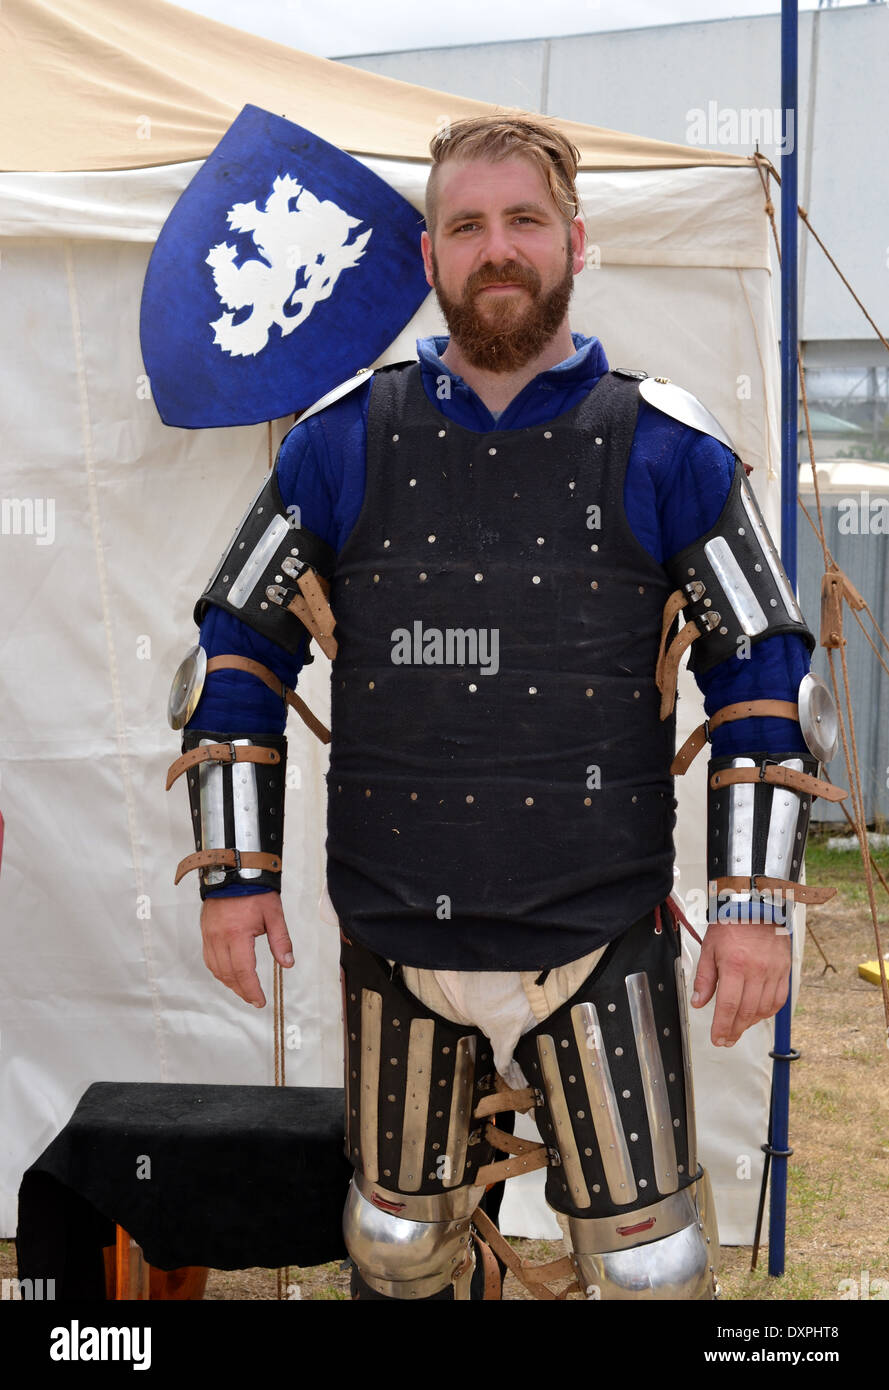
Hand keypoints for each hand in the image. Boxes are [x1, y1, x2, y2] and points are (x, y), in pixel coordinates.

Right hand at [200, 892, 292, 1007]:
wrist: (235, 872)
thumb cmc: (256, 892)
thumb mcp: (274, 915)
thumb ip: (281, 941)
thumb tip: (287, 963)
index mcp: (238, 934)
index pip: (244, 971)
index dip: (252, 989)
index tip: (260, 1001)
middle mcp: (219, 937)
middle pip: (228, 974)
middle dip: (242, 990)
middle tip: (254, 999)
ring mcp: (209, 935)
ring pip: (216, 969)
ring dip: (229, 983)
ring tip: (244, 989)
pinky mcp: (205, 932)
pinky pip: (209, 959)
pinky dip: (219, 971)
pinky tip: (229, 974)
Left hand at [691, 919, 790, 1046]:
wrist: (757, 907)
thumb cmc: (731, 925)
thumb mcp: (709, 948)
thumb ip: (704, 978)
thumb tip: (698, 1002)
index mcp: (735, 965)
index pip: (728, 1005)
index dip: (722, 1026)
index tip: (717, 1038)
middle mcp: (756, 971)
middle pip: (746, 1011)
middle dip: (734, 1030)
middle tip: (726, 1039)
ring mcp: (773, 972)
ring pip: (763, 1009)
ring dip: (750, 1024)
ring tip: (738, 1028)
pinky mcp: (784, 971)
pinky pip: (779, 1000)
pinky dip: (767, 1012)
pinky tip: (757, 1015)